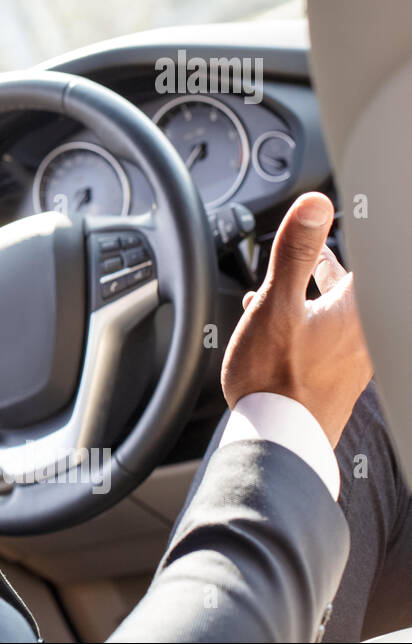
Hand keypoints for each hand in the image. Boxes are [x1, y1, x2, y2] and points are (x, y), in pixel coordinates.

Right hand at [220, 192, 372, 447]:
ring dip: (320, 292)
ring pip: (342, 313)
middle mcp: (364, 334)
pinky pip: (331, 337)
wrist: (280, 439)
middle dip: (335, 264)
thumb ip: (295, 251)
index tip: (359, 221)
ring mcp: (354, 358)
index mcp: (356, 310)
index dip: (355, 245)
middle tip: (327, 248)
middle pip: (356, 288)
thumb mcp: (277, 304)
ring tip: (303, 279)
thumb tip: (315, 204)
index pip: (368, 263)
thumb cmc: (275, 376)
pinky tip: (283, 325)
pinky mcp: (338, 378)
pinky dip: (312, 320)